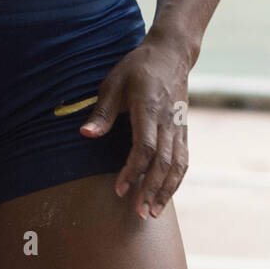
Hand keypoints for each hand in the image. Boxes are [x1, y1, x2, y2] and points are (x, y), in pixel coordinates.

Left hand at [80, 34, 189, 218]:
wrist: (171, 54)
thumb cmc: (137, 67)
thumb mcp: (114, 82)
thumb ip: (102, 112)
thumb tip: (85, 134)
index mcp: (149, 106)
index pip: (145, 146)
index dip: (133, 170)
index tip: (120, 189)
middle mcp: (168, 119)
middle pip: (163, 161)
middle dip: (151, 189)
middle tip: (138, 213)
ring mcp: (179, 125)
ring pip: (177, 164)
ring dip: (166, 190)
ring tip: (152, 212)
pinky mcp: (184, 129)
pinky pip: (183, 159)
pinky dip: (176, 180)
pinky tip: (165, 195)